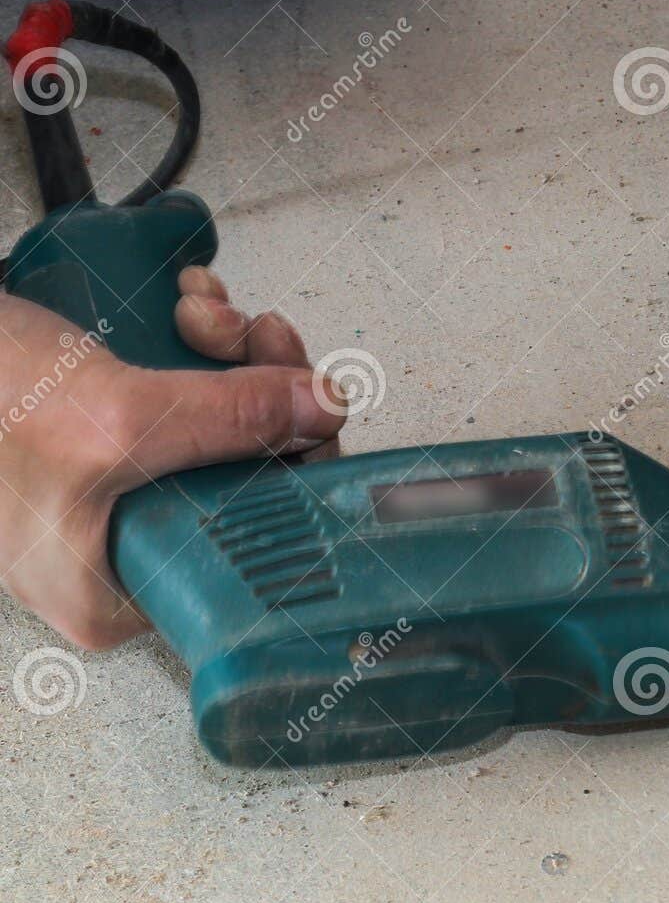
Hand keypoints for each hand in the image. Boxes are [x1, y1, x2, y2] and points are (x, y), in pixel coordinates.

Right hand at [0, 267, 344, 648]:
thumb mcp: (114, 417)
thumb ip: (229, 421)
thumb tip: (325, 410)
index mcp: (119, 595)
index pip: (257, 550)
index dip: (302, 471)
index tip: (314, 404)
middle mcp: (121, 555)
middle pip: (254, 477)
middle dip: (267, 393)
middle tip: (257, 336)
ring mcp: (116, 496)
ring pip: (228, 427)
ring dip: (237, 355)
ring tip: (207, 313)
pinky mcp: (110, 443)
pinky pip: (188, 397)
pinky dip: (200, 346)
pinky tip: (191, 306)